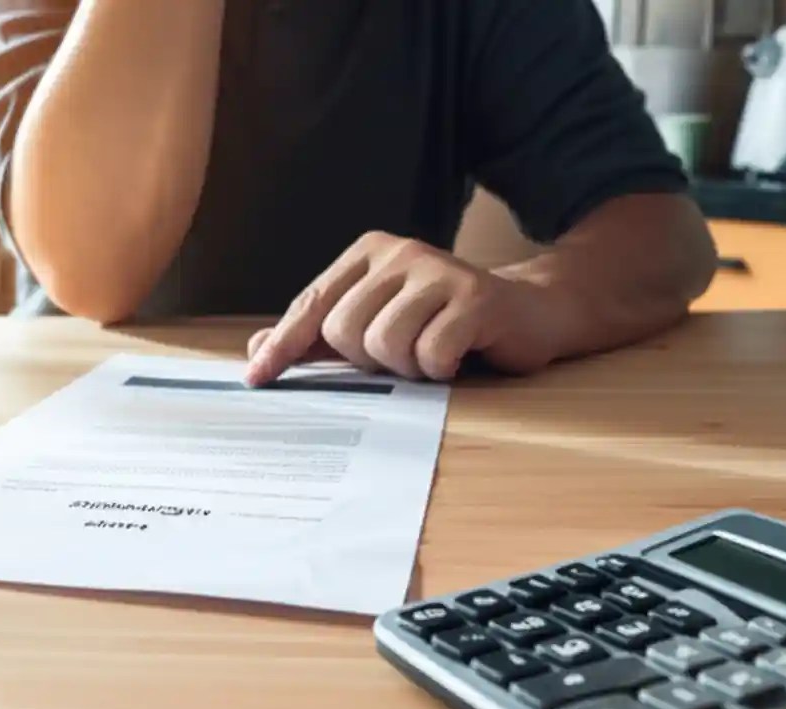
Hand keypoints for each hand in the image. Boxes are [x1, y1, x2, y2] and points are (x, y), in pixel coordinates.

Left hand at [245, 231, 569, 384]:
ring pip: (384, 344)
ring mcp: (439, 270)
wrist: (529, 312)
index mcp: (368, 253)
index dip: (283, 345)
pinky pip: (431, 352)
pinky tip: (458, 354)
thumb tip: (256, 350)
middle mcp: (400, 253)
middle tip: (403, 354)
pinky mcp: (475, 297)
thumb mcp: (376, 324)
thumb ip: (318, 337)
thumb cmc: (441, 322)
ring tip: (431, 353)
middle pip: (344, 331)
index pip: (311, 304)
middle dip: (368, 360)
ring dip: (407, 366)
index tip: (257, 378)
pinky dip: (440, 367)